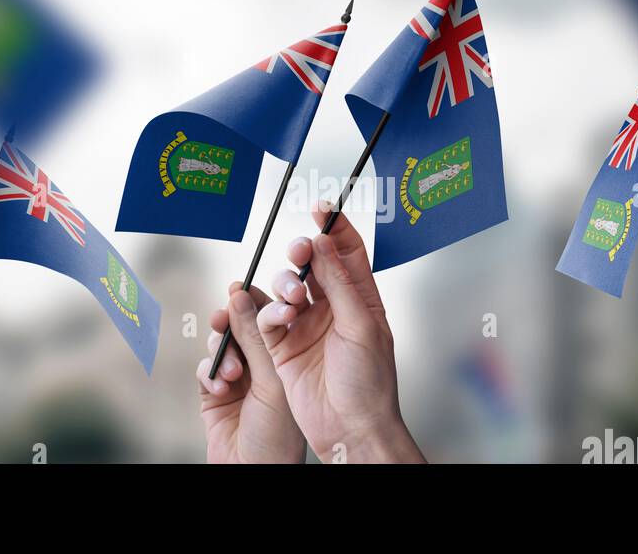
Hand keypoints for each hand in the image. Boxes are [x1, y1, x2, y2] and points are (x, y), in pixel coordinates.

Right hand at [195, 283, 303, 462]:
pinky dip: (211, 374)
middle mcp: (274, 357)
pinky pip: (207, 367)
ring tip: (233, 371)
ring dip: (224, 348)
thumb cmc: (287, 433)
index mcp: (302, 350)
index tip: (250, 280)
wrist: (263, 476)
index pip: (285, 304)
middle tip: (231, 305)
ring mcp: (246, 373)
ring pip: (224, 338)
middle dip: (237, 312)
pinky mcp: (219, 391)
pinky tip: (223, 391)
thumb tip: (240, 294)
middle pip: (249, 316)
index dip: (268, 289)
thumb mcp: (278, 375)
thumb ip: (258, 334)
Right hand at [255, 202, 423, 462]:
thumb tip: (325, 241)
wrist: (350, 427)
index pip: (347, 252)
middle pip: (313, 264)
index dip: (334, 227)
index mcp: (361, 299)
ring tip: (294, 300)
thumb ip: (340, 281)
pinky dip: (268, 311)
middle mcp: (333, 308)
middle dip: (303, 252)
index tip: (321, 208)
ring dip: (286, 285)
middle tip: (299, 250)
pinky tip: (279, 318)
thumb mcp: (361, 325)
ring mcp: (306, 326)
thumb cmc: (370, 382)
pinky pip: (267, 317)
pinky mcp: (282, 346)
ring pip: (287, 287)